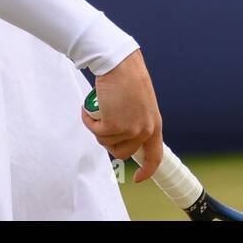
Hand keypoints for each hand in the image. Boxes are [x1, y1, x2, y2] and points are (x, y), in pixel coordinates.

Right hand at [81, 49, 163, 182]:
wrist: (120, 63)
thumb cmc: (128, 77)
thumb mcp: (142, 102)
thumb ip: (138, 119)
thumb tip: (128, 135)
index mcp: (155, 125)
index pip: (155, 156)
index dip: (147, 170)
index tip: (138, 178)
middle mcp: (144, 130)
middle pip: (122, 153)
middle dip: (108, 141)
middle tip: (102, 123)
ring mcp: (129, 129)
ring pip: (105, 142)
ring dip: (97, 129)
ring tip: (97, 110)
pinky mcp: (113, 125)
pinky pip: (95, 131)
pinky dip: (88, 120)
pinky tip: (87, 108)